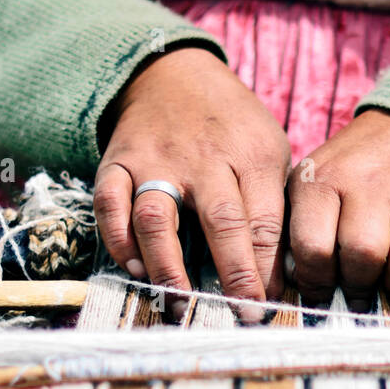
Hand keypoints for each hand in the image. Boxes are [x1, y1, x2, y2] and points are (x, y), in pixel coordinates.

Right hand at [94, 48, 291, 303]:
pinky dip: (118, 239)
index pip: (264, 222)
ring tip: (178, 304)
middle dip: (233, 274)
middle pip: (221, 221)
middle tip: (239, 315)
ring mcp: (156, 160)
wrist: (172, 74)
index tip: (267, 308)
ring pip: (158, 217)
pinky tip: (135, 268)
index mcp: (251, 155)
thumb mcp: (268, 150)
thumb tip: (281, 276)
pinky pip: (109, 204)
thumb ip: (273, 205)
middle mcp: (204, 159)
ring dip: (168, 266)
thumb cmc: (230, 126)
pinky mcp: (117, 162)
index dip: (267, 270)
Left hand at [287, 109, 389, 310]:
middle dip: (358, 288)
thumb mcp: (313, 183)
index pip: (314, 248)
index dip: (315, 282)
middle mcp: (371, 183)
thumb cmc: (351, 173)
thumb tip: (299, 285)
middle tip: (358, 293)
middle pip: (364, 257)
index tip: (321, 290)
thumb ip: (298, 230)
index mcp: (325, 179)